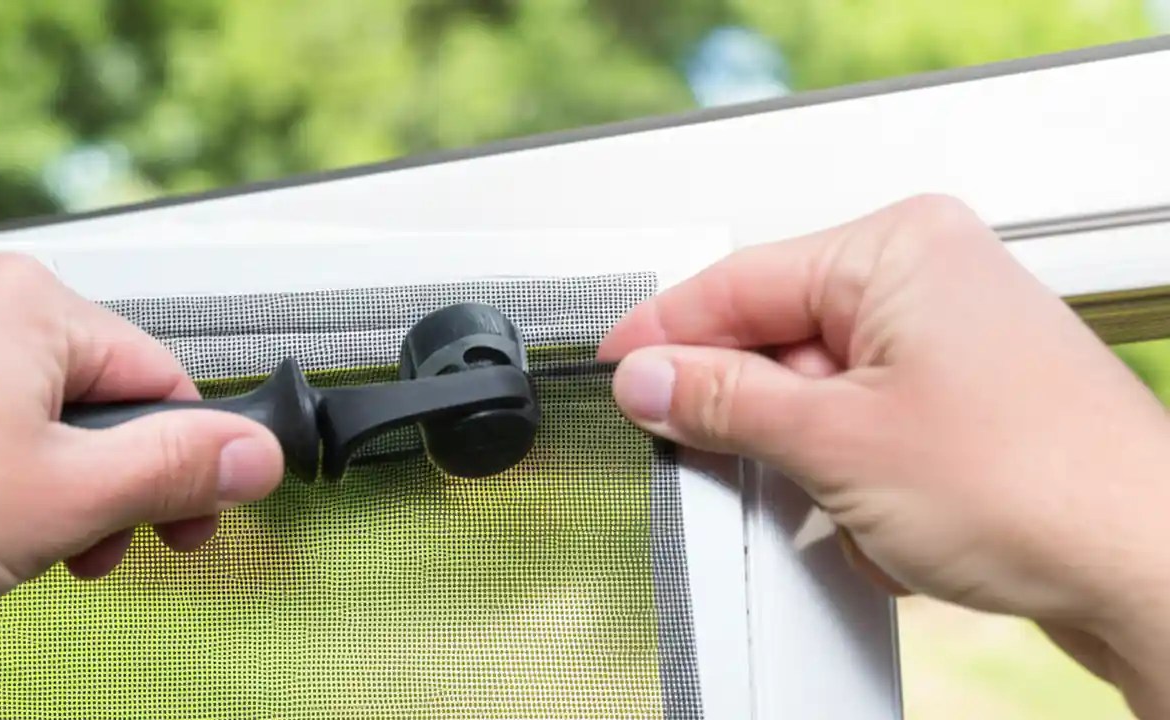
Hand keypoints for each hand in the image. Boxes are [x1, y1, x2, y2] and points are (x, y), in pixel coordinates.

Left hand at [0, 250, 283, 627]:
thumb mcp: (62, 500)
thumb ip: (174, 470)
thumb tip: (257, 454)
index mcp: (29, 302)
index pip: (161, 381)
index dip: (186, 466)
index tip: (186, 527)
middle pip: (88, 390)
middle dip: (102, 481)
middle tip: (87, 551)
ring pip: (19, 401)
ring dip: (40, 476)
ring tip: (6, 540)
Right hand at [598, 195, 1169, 716]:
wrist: (1148, 566)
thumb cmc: (1036, 486)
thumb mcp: (836, 443)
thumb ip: (723, 402)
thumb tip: (651, 380)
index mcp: (898, 248)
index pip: (739, 280)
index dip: (665, 332)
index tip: (615, 368)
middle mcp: (929, 277)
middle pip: (778, 336)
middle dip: (753, 414)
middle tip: (711, 456)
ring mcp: (949, 339)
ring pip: (819, 390)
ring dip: (810, 459)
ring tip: (846, 506)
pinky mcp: (963, 397)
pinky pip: (864, 422)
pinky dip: (852, 475)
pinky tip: (884, 520)